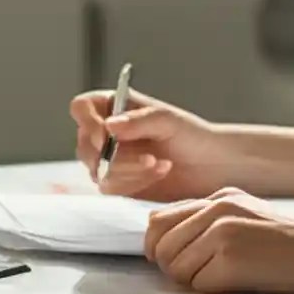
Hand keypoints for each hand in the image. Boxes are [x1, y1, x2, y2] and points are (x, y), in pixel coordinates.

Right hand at [69, 89, 228, 200]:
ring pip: (97, 169)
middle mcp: (107, 132)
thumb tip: (109, 125)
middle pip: (84, 144)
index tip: (104, 136)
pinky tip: (161, 172)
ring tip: (161, 164)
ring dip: (129, 170)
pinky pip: (111, 187)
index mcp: (115, 107)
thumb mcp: (168, 121)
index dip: (86, 121)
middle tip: (147, 157)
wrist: (211, 166)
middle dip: (112, 156)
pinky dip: (136, 182)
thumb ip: (139, 121)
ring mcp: (110, 159)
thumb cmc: (192, 135)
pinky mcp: (119, 183)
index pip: (82, 108)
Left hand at [144, 187, 293, 293]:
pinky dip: (210, 289)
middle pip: (160, 243)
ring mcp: (222, 232)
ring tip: (220, 277)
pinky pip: (197, 283)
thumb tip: (167, 241)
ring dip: (190, 280)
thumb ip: (210, 220)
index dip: (157, 244)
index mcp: (219, 197)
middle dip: (169, 266)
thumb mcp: (247, 215)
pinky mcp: (230, 259)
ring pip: (174, 266)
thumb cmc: (290, 242)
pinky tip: (236, 281)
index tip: (169, 259)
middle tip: (196, 275)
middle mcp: (216, 209)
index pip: (160, 218)